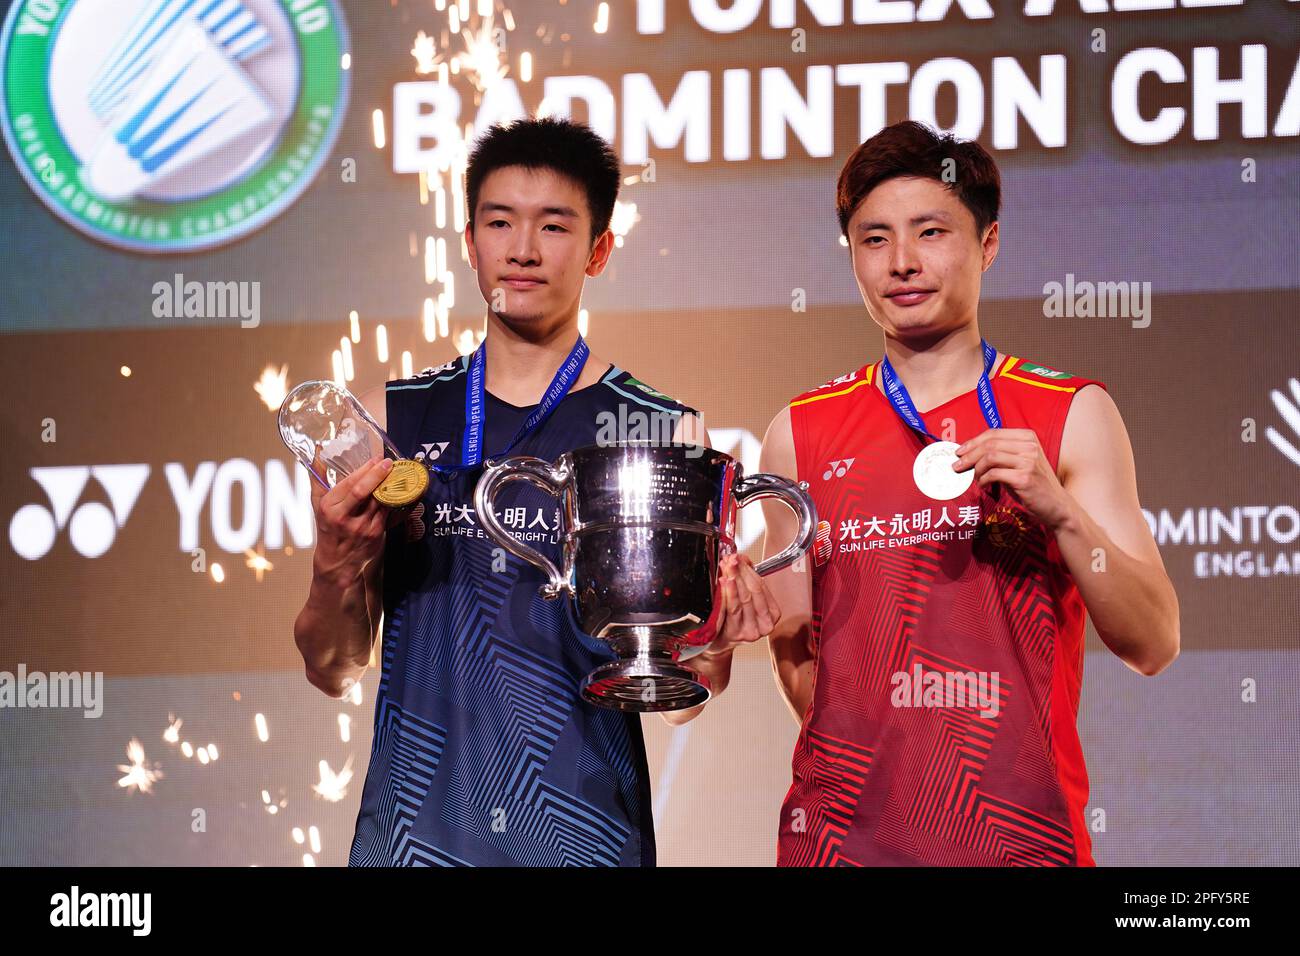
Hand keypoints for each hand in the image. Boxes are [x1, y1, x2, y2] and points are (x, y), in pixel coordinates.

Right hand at [309, 451, 407, 583]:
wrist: (337, 562)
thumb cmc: (328, 529)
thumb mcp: (317, 504)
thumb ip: (318, 478)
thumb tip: (318, 452)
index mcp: (329, 507)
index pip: (350, 485)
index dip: (365, 470)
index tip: (376, 459)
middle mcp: (344, 517)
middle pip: (364, 492)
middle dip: (378, 474)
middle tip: (389, 463)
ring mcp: (361, 527)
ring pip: (379, 501)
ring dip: (390, 485)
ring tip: (396, 473)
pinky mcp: (375, 534)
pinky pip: (388, 512)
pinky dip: (394, 500)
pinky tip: (399, 491)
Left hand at [699, 553, 781, 657]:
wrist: (719, 642)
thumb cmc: (733, 619)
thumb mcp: (745, 600)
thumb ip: (747, 580)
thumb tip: (743, 559)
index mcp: (772, 614)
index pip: (761, 586)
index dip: (749, 570)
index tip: (739, 558)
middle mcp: (765, 624)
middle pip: (753, 591)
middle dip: (741, 572)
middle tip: (731, 559)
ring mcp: (751, 630)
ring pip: (744, 599)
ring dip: (734, 579)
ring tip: (727, 567)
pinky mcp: (736, 634)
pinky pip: (732, 609)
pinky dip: (728, 593)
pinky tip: (724, 582)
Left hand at [952, 428, 1073, 529]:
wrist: (1057, 505)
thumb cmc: (1033, 484)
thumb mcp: (1019, 463)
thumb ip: (1000, 454)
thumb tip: (968, 453)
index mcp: (1028, 437)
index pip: (993, 433)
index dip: (973, 442)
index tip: (960, 452)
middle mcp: (1030, 446)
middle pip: (989, 444)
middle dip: (969, 455)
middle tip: (957, 466)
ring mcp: (1029, 461)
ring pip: (990, 457)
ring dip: (976, 469)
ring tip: (975, 479)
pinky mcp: (1025, 477)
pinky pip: (994, 474)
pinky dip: (983, 480)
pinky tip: (984, 486)